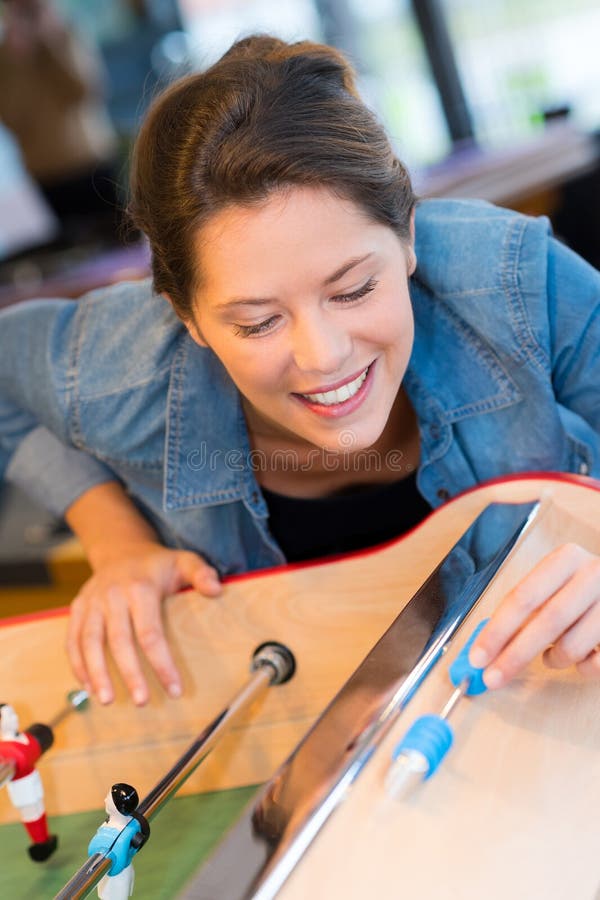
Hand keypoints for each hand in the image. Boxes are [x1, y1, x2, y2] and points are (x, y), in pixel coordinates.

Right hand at [66, 543, 221, 705]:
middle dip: (129, 673)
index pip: (150, 633)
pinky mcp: (78, 609)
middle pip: (118, 641)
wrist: (120, 550)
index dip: (162, 663)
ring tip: (107, 700)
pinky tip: (88, 687)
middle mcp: (112, 595)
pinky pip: (72, 639)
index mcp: (140, 588)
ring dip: (96, 673)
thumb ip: (201, 573)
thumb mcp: (183, 561)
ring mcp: (91, 602)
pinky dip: (78, 664)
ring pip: (88, 642)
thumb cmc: (157, 565)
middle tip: (142, 701)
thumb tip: (217, 590)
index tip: (175, 689)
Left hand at [469, 543, 599, 687]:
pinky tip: (582, 658)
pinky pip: (596, 663)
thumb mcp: (554, 586)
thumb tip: (486, 648)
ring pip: (572, 645)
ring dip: (553, 660)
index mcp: (565, 559)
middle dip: (515, 655)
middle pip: (546, 621)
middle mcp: (592, 576)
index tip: (478, 656)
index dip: (497, 630)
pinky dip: (582, 668)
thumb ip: (524, 611)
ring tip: (550, 657)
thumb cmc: (581, 590)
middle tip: (493, 677)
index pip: (522, 597)